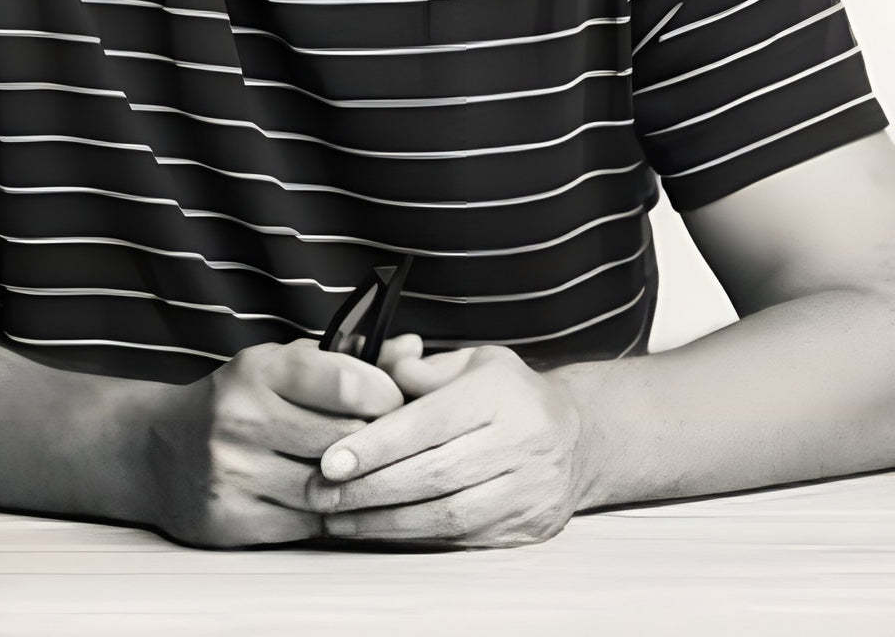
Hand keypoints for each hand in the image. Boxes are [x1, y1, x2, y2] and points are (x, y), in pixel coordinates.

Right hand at [145, 336, 405, 547]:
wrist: (154, 449)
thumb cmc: (237, 400)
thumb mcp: (284, 364)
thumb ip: (351, 359)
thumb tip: (415, 350)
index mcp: (260, 370)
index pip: (349, 383)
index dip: (387, 396)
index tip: (397, 404)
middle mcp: (242, 418)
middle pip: (346, 441)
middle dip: (376, 444)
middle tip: (390, 443)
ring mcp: (233, 472)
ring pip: (330, 489)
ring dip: (354, 484)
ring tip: (362, 472)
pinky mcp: (229, 520)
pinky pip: (306, 525)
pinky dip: (326, 514)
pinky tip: (330, 499)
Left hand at [307, 341, 586, 547]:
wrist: (579, 437)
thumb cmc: (510, 395)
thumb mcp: (472, 361)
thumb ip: (421, 366)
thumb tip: (379, 372)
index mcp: (501, 394)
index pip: (431, 423)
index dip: (378, 445)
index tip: (332, 460)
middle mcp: (521, 443)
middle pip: (434, 474)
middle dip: (370, 488)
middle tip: (321, 494)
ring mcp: (528, 491)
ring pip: (446, 515)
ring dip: (384, 521)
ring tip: (339, 519)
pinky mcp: (526, 528)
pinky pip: (461, 538)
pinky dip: (414, 537)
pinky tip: (379, 529)